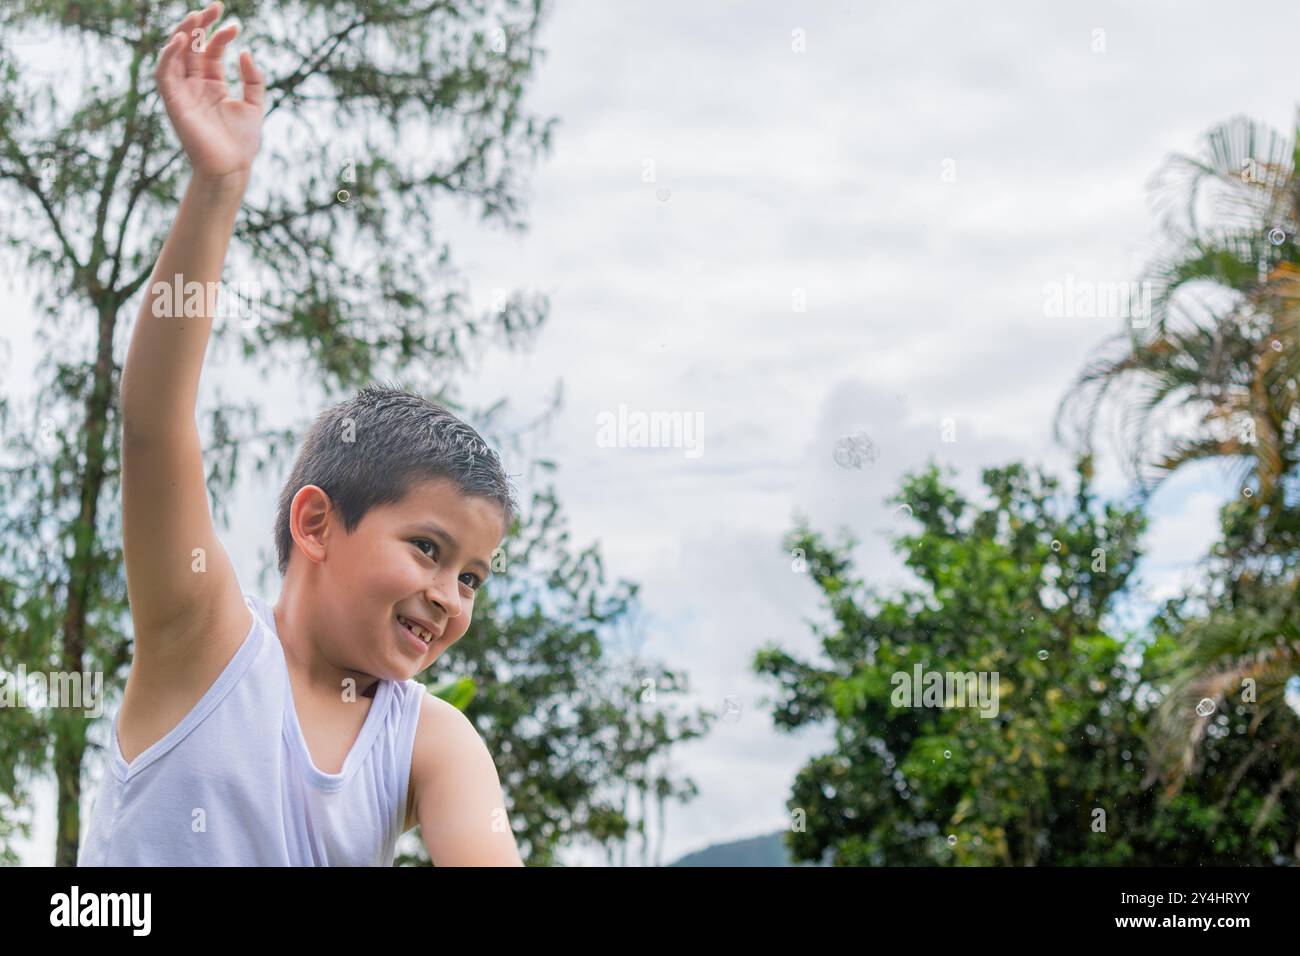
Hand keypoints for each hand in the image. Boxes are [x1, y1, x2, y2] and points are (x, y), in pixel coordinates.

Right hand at [155, 1, 264, 180]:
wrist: (232, 168)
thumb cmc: (242, 142)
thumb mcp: (254, 105)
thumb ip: (252, 79)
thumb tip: (246, 52)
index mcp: (212, 84)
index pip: (211, 50)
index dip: (220, 35)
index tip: (235, 25)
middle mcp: (195, 85)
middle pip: (192, 46)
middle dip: (200, 24)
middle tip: (214, 7)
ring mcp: (183, 92)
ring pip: (176, 55)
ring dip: (184, 33)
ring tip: (196, 16)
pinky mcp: (174, 102)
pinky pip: (165, 74)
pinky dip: (170, 56)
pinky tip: (183, 41)